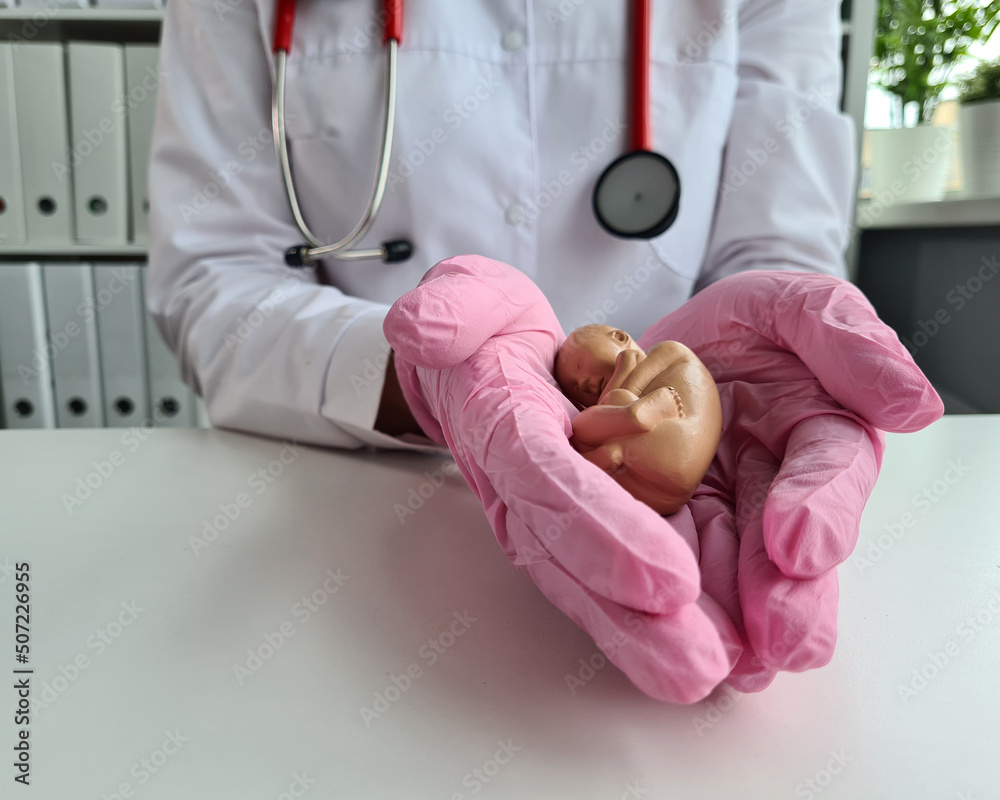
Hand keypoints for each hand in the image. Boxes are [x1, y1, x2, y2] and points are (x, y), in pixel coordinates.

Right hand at [385, 255, 742, 703]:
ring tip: (709, 675)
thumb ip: (452, 306)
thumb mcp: (470, 297)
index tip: (663, 577)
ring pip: (591, 586)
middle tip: (695, 664)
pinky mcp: (578, 530)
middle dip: (629, 617)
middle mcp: (525, 488)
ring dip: (645, 639)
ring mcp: (548, 518)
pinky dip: (651, 622)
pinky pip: (610, 580)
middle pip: (572, 558)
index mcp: (506, 427)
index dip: (599, 530)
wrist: (479, 367)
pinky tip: (709, 651)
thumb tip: (418, 327)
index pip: (548, 483)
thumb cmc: (485, 334)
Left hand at [636, 270, 942, 689]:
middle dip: (786, 600)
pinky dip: (665, 599)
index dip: (820, 510)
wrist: (681, 337)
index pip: (830, 474)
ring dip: (729, 622)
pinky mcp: (665, 521)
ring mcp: (719, 510)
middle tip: (775, 640)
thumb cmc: (752, 322)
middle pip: (786, 551)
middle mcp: (776, 488)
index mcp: (822, 434)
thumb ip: (849, 340)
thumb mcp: (797, 306)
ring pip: (729, 574)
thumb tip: (912, 404)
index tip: (801, 544)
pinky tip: (661, 635)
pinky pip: (664, 559)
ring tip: (722, 660)